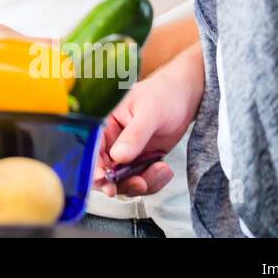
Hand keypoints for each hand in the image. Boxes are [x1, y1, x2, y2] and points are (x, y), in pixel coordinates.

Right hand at [95, 50, 202, 197]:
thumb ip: (134, 135)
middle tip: (138, 184)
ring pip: (124, 180)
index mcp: (105, 124)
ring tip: (161, 170)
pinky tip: (165, 168)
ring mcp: (128, 153)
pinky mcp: (142, 161)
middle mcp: (112, 141)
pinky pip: (142, 180)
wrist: (185, 96)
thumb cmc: (163, 93)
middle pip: (104, 171)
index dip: (94, 166)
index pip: (92, 148)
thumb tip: (118, 157)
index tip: (104, 179)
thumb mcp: (149, 112)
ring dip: (142, 182)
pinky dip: (153, 180)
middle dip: (119, 182)